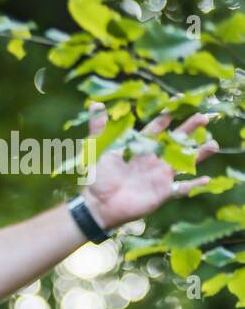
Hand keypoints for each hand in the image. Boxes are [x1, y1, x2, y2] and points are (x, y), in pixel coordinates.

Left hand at [81, 104, 217, 229]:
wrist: (97, 205)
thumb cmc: (96, 177)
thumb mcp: (98, 150)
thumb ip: (99, 128)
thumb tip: (95, 104)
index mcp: (138, 148)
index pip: (154, 129)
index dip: (164, 118)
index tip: (177, 104)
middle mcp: (152, 160)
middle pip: (174, 142)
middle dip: (188, 129)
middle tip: (203, 117)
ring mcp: (158, 176)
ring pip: (183, 162)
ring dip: (199, 154)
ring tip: (213, 144)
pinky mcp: (161, 192)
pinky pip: (181, 189)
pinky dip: (193, 185)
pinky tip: (206, 179)